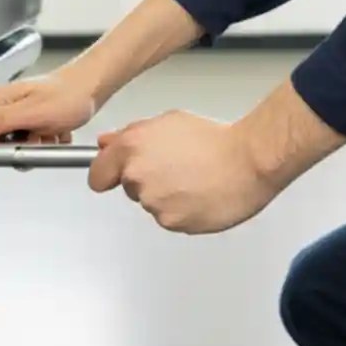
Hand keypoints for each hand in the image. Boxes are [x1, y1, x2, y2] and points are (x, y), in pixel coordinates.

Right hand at [0, 69, 98, 142]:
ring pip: (14, 147)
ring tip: (49, 132)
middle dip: (21, 148)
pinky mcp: (24, 121)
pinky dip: (43, 142)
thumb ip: (1, 120)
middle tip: (39, 136)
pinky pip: (27, 144)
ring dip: (35, 146)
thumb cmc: (69, 95)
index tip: (18, 144)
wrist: (91, 87)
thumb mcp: (34, 112)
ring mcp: (11, 114)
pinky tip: (54, 131)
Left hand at [89, 110, 282, 233]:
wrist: (248, 162)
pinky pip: (168, 219)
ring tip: (192, 180)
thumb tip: (107, 143)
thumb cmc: (215, 140)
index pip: (97, 174)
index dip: (107, 174)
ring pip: (149, 204)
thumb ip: (130, 135)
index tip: (114, 175)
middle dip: (143, 180)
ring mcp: (153, 202)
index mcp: (131, 148)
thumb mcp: (168, 123)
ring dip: (164, 196)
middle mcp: (137, 176)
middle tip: (173, 169)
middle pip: (127, 188)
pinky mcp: (171, 222)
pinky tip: (198, 195)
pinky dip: (180, 211)